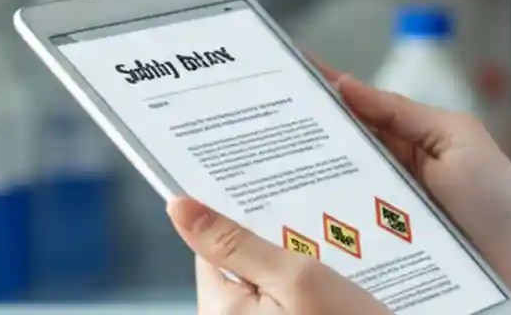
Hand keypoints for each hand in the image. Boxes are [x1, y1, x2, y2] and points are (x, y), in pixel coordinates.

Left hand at [167, 197, 386, 314]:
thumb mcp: (297, 278)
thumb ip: (236, 244)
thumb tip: (177, 207)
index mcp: (218, 312)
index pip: (212, 253)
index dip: (243, 226)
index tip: (278, 206)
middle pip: (239, 274)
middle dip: (275, 253)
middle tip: (318, 238)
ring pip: (262, 294)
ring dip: (293, 277)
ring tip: (332, 264)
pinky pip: (279, 312)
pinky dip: (302, 301)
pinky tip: (332, 296)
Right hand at [169, 60, 510, 314]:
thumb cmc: (505, 205)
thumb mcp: (459, 140)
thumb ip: (404, 113)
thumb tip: (345, 84)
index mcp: (395, 146)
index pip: (338, 113)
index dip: (300, 95)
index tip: (257, 76)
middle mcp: (376, 186)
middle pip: (312, 162)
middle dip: (271, 149)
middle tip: (226, 135)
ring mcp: (371, 227)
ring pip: (311, 208)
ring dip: (276, 199)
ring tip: (233, 184)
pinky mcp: (371, 267)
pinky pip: (328, 251)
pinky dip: (301, 245)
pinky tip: (272, 239)